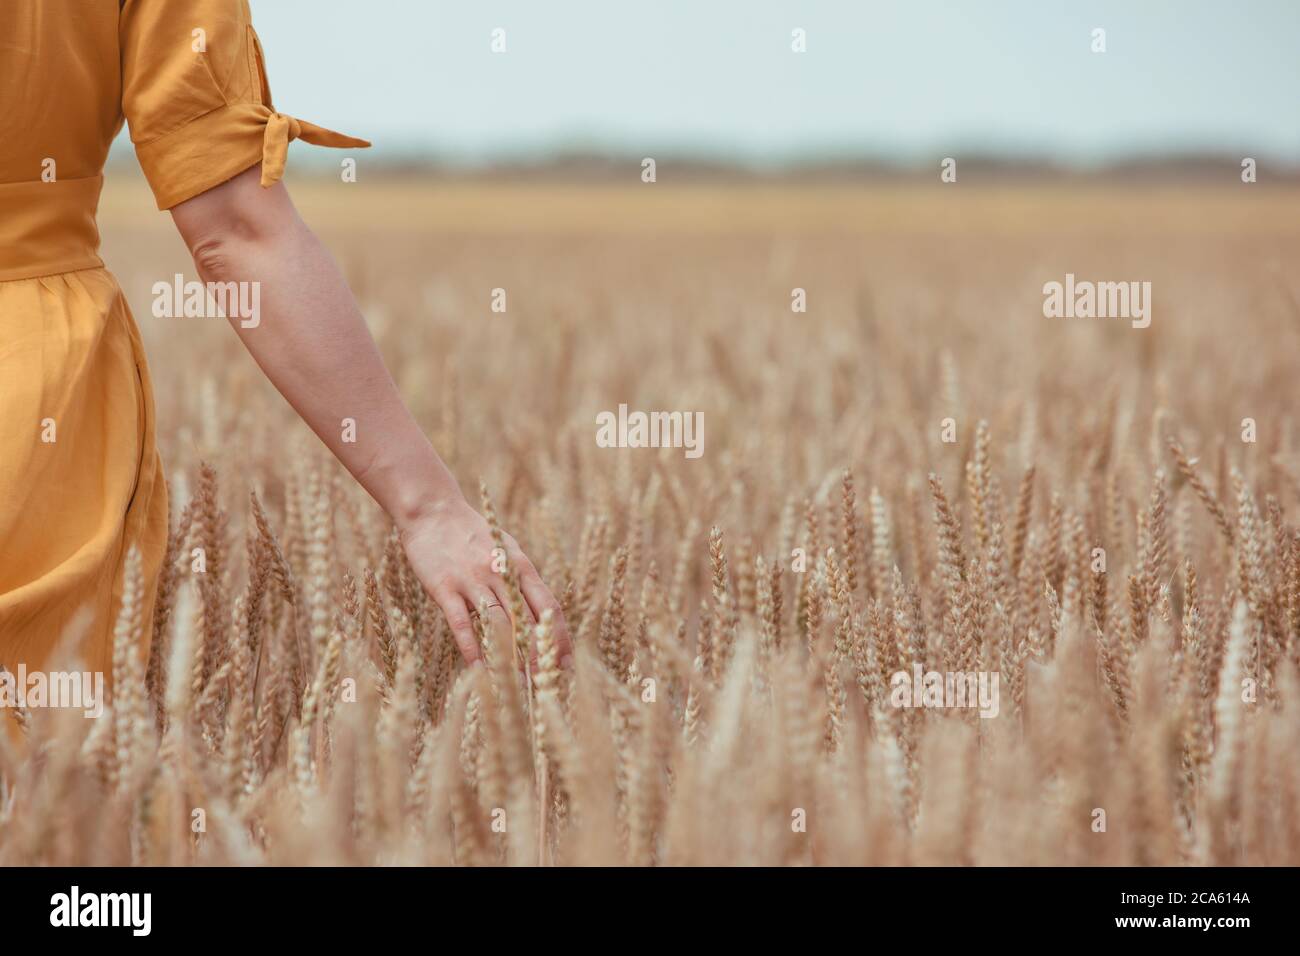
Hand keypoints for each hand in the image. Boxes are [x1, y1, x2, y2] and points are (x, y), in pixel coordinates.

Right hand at [397, 496, 571, 668]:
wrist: (433, 510)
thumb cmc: (472, 533)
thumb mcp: (505, 549)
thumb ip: (521, 579)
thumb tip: (541, 612)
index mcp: (520, 566)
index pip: (549, 607)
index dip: (560, 637)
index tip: (566, 664)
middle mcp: (501, 574)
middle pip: (527, 621)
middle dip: (540, 655)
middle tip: (548, 684)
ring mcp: (473, 580)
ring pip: (498, 625)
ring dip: (511, 658)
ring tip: (519, 686)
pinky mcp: (445, 587)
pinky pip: (462, 624)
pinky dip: (472, 649)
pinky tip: (480, 670)